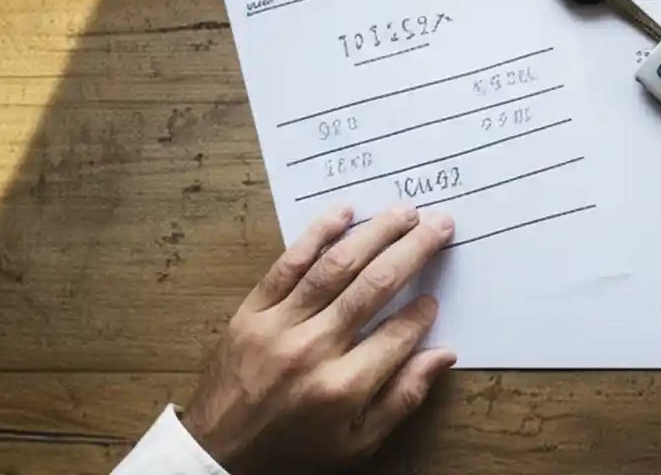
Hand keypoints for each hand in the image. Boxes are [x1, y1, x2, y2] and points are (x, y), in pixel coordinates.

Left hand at [182, 205, 456, 474]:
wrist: (217, 455)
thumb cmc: (294, 451)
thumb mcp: (356, 443)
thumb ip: (403, 398)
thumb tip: (443, 354)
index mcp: (342, 388)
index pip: (398, 334)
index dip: (422, 313)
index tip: (434, 298)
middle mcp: (312, 350)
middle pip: (374, 287)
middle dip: (414, 251)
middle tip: (441, 224)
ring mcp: (278, 326)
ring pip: (335, 267)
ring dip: (374, 233)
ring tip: (403, 211)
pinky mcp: (250, 312)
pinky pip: (287, 265)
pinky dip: (316, 235)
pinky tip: (343, 213)